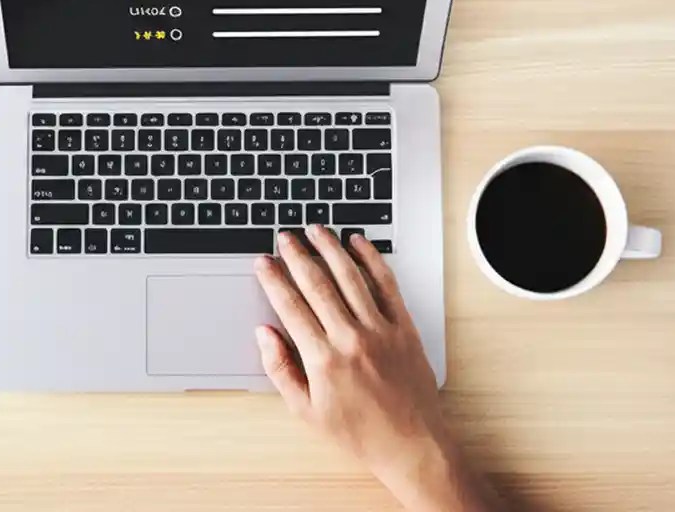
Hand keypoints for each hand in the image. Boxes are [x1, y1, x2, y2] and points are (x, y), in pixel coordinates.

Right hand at [253, 226, 496, 511]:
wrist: (412, 445)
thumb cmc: (360, 433)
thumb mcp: (306, 412)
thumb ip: (280, 369)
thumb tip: (264, 334)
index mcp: (322, 360)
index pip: (290, 306)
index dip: (273, 279)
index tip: (263, 262)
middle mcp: (350, 338)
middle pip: (317, 284)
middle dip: (296, 255)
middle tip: (284, 236)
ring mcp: (380, 330)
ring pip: (350, 277)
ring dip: (330, 248)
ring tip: (316, 230)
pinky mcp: (404, 328)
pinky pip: (386, 285)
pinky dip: (372, 260)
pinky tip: (359, 243)